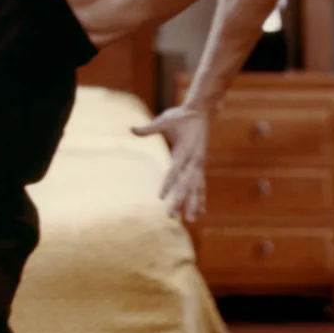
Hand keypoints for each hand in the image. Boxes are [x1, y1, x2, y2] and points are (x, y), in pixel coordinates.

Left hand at [132, 106, 208, 222]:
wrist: (201, 111)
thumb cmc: (180, 115)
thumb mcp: (164, 119)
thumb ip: (149, 128)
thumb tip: (131, 129)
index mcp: (184, 150)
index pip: (174, 171)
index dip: (168, 185)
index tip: (161, 198)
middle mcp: (194, 160)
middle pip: (186, 184)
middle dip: (180, 201)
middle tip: (172, 216)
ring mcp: (199, 164)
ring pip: (196, 188)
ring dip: (193, 204)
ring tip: (191, 221)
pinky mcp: (201, 165)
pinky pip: (202, 185)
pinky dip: (201, 198)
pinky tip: (201, 211)